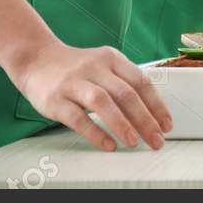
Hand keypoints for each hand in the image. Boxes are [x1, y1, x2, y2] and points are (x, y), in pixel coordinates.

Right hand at [8, 40, 171, 151]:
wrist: (36, 59)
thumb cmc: (76, 68)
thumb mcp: (104, 65)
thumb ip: (124, 81)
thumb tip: (152, 110)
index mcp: (112, 58)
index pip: (141, 81)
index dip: (157, 104)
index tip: (166, 124)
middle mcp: (95, 67)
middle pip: (126, 93)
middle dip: (146, 119)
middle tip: (156, 139)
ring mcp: (74, 82)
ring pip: (103, 103)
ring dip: (122, 124)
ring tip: (135, 142)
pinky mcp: (55, 99)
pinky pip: (78, 118)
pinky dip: (95, 132)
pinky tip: (108, 144)